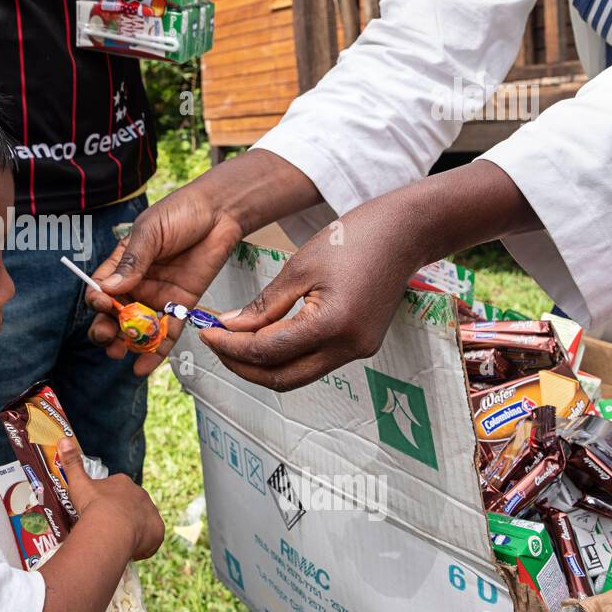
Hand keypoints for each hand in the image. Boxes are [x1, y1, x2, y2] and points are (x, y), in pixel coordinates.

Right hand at [58, 438, 163, 560]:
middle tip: (106, 530)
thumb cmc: (92, 505)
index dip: (108, 503)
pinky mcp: (157, 531)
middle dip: (121, 516)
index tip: (98, 513)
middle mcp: (141, 495)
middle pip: (131, 506)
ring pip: (142, 522)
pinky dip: (142, 546)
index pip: (117, 491)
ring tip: (117, 543)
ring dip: (133, 531)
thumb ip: (72, 462)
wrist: (110, 528)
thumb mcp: (78, 482)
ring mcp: (151, 513)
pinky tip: (129, 551)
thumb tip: (63, 439)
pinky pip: (151, 539)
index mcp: (123, 483)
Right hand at [85, 170, 249, 376]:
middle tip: (107, 340)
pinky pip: (167, 333)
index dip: (98, 299)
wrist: (220, 213)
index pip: (101, 288)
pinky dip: (155, 352)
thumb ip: (132, 261)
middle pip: (115, 314)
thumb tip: (109, 289)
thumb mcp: (151, 231)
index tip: (102, 303)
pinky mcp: (182, 306)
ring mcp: (158, 297)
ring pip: (138, 328)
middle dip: (107, 329)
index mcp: (122, 264)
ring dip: (128, 344)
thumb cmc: (180, 213)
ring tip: (121, 354)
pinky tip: (142, 367)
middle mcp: (137, 284)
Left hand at [198, 160, 539, 391]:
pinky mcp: (359, 346)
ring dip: (262, 364)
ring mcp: (358, 350)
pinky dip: (285, 355)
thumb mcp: (300, 268)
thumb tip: (229, 329)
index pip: (268, 352)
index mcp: (332, 325)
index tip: (206, 333)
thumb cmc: (354, 239)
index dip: (231, 348)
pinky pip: (313, 362)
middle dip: (242, 366)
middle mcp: (349, 347)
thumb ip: (264, 306)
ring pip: (297, 375)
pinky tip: (263, 337)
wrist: (404, 233)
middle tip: (214, 344)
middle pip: (282, 378)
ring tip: (233, 342)